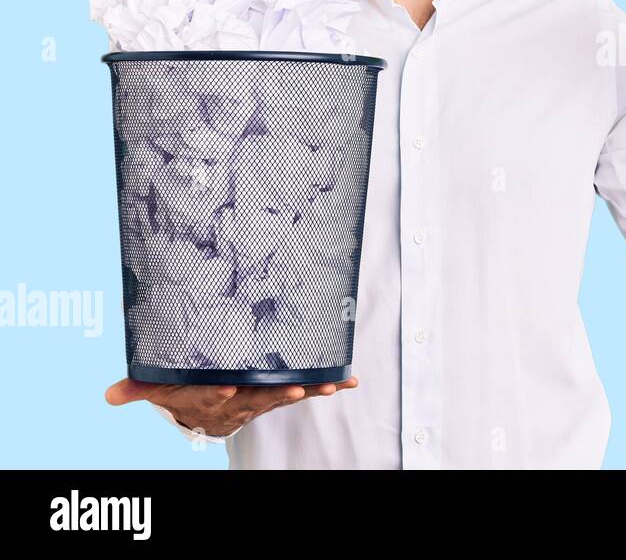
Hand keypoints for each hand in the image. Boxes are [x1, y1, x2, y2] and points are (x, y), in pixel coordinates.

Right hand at [104, 375, 358, 437]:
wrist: (207, 411)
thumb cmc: (184, 391)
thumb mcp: (159, 388)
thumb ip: (138, 389)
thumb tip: (109, 394)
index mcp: (213, 398)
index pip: (215, 397)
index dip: (222, 394)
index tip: (228, 389)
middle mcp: (241, 402)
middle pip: (258, 399)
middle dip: (275, 396)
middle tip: (292, 392)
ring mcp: (263, 399)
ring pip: (286, 395)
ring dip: (308, 392)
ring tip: (331, 387)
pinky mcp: (280, 392)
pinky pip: (306, 389)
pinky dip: (327, 385)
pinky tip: (349, 381)